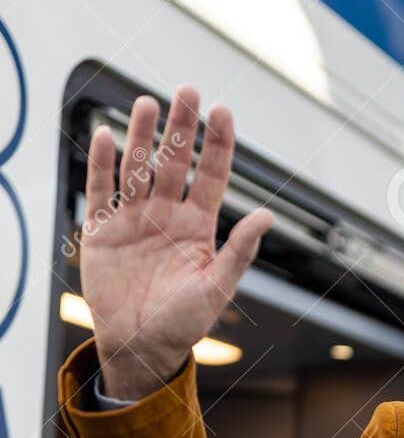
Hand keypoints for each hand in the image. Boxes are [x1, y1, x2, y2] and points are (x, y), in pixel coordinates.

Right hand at [80, 85, 272, 398]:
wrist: (141, 347)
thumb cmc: (184, 323)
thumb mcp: (217, 288)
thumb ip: (239, 251)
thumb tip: (267, 216)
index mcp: (198, 226)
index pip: (212, 175)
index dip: (218, 144)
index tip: (222, 111)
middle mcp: (167, 215)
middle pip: (175, 161)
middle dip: (182, 127)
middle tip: (187, 91)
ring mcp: (134, 219)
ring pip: (138, 167)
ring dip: (142, 136)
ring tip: (148, 104)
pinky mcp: (103, 230)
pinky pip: (101, 189)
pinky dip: (101, 162)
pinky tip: (104, 134)